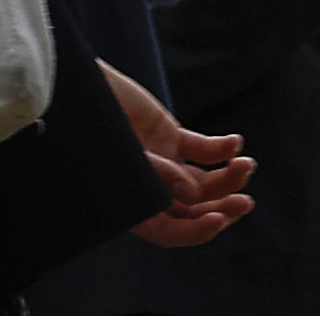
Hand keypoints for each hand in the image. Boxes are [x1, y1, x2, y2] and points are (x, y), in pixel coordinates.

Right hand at [100, 61, 255, 248]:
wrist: (74, 87)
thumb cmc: (91, 129)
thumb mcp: (125, 160)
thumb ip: (160, 177)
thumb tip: (193, 194)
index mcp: (134, 203)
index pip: (169, 231)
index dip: (196, 231)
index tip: (218, 219)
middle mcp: (151, 188)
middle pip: (195, 209)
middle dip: (222, 206)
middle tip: (245, 202)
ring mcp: (163, 162)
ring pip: (204, 181)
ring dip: (229, 177)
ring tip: (246, 165)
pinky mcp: (168, 135)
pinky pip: (201, 149)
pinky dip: (220, 148)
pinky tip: (234, 143)